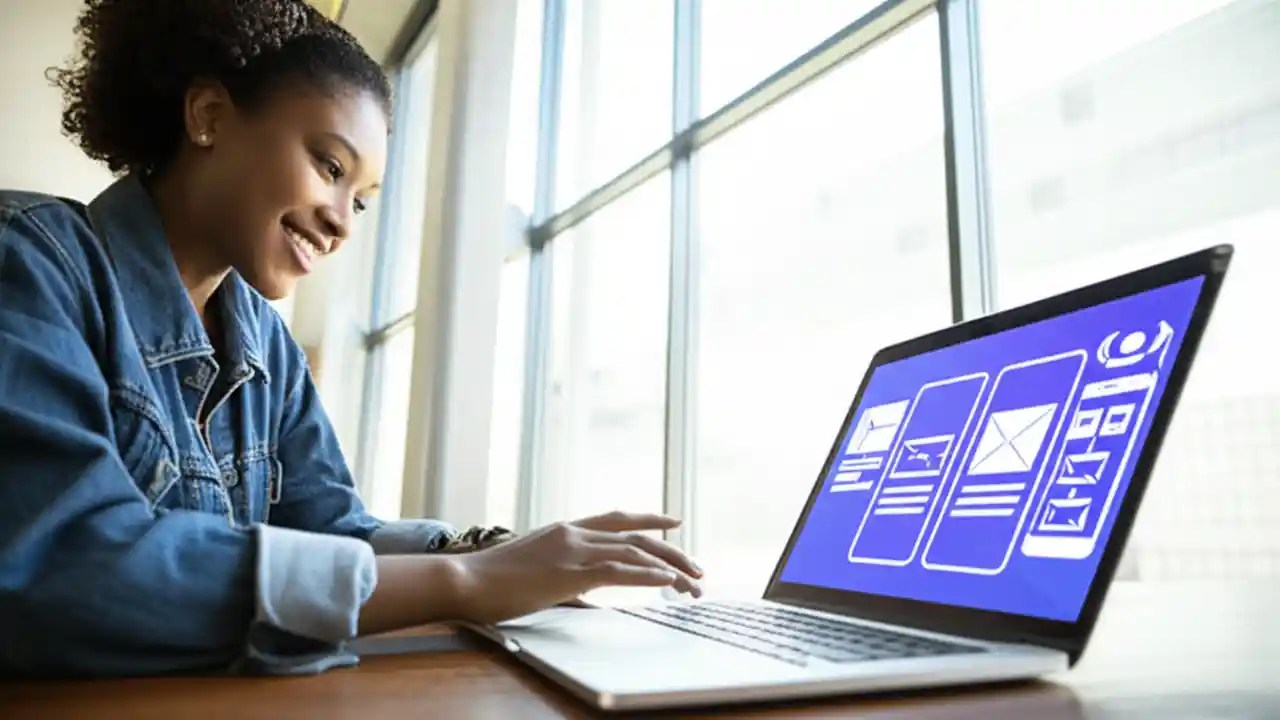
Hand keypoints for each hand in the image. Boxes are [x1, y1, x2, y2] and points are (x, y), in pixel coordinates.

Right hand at [450, 511, 703, 624]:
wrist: (465, 581)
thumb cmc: (492, 580)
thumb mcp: (534, 567)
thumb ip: (563, 570)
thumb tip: (584, 587)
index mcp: (565, 528)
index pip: (617, 518)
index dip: (649, 519)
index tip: (676, 523)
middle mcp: (574, 532)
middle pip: (636, 536)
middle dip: (672, 551)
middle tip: (698, 568)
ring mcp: (572, 550)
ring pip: (635, 552)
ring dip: (670, 568)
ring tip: (694, 582)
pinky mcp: (569, 572)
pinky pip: (619, 570)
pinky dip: (648, 574)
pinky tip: (668, 582)